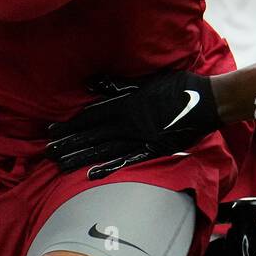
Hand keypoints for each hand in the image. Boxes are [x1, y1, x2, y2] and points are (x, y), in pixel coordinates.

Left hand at [45, 71, 218, 178]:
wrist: (207, 101)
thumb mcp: (147, 79)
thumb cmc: (178, 86)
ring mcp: (140, 138)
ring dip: (81, 157)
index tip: (50, 130)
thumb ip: (119, 85)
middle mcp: (129, 122)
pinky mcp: (152, 149)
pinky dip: (109, 168)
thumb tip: (92, 85)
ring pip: (104, 149)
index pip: (91, 115)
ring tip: (60, 164)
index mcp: (127, 103)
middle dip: (69, 143)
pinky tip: (91, 175)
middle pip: (93, 135)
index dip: (70, 124)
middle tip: (47, 151)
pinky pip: (127, 160)